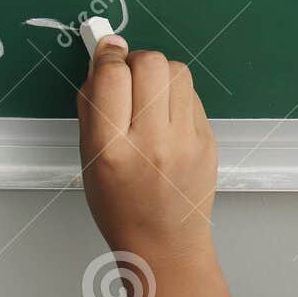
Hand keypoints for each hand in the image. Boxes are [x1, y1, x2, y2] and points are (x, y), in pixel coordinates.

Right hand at [77, 35, 217, 268]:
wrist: (165, 244)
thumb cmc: (119, 205)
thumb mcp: (89, 159)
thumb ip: (92, 108)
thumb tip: (102, 60)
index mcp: (111, 150)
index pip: (110, 77)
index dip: (107, 55)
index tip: (106, 52)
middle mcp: (151, 143)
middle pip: (149, 63)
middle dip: (134, 60)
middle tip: (128, 75)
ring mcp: (186, 141)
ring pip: (176, 70)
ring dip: (159, 73)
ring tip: (149, 94)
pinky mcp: (208, 140)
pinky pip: (192, 94)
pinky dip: (176, 94)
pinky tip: (166, 115)